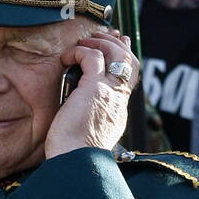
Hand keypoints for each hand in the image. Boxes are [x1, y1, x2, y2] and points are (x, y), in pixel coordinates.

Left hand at [44, 29, 139, 157]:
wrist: (76, 165)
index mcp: (118, 112)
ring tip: (84, 42)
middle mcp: (119, 100)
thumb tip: (77, 112)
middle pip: (130, 61)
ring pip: (117, 53)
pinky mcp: (95, 87)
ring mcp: (110, 92)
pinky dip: (80, 51)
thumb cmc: (73, 157)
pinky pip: (93, 57)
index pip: (128, 78)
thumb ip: (89, 120)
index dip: (125, 57)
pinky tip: (68, 56)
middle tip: (104, 33)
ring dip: (100, 42)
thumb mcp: (88, 135)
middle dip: (118, 43)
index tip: (121, 42)